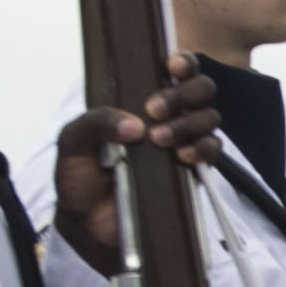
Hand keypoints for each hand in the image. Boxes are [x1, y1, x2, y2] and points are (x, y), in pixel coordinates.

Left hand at [50, 57, 225, 275]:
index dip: (183, 61)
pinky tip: (182, 156)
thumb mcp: (73, 142)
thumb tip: (135, 125)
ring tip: (160, 140)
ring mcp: (183, 142)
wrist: (88, 225)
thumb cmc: (80, 178)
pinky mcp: (193, 172)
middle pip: (201, 88)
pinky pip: (212, 152)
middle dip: (184, 93)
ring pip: (209, 118)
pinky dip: (202, 149)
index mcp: (139, 99)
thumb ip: (96, 122)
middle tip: (155, 110)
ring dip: (189, 123)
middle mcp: (167, 116)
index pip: (173, 69)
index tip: (172, 66)